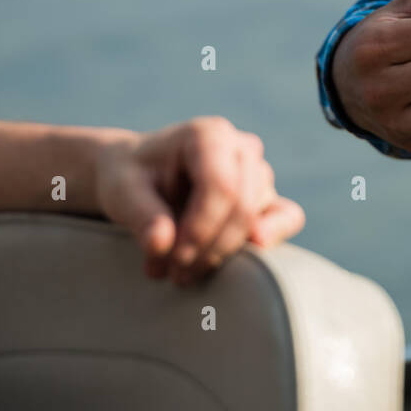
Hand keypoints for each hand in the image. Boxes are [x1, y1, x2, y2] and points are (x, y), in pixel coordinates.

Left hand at [94, 117, 304, 284]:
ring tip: (180, 270)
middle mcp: (242, 148)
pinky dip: (271, 238)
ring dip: (221, 252)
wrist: (138, 178)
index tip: (173, 261)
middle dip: (210, 249)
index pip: (221, 187)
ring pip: (256, 219)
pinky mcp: (267, 196)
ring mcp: (258, 171)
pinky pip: (288, 216)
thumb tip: (162, 245)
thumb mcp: (122, 192)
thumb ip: (142, 216)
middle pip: (242, 207)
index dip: (201, 229)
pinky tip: (244, 256)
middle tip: (175, 275)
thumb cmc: (130, 179)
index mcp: (209, 135)